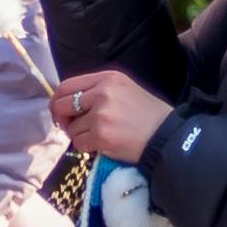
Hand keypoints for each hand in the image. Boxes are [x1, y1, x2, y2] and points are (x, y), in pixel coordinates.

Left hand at [45, 67, 172, 159]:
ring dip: (80, 135)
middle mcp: (103, 92)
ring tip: (100, 136)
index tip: (60, 111)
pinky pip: (79, 143)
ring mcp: (101, 114)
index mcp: (108, 78)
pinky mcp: (101, 135)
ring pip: (71, 127)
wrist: (168, 135)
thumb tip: (65, 103)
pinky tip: (103, 145)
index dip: (58, 100)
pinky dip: (87, 147)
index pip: (67, 85)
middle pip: (61, 105)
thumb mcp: (125, 90)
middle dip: (62, 119)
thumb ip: (98, 91)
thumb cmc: (147, 115)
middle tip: (72, 127)